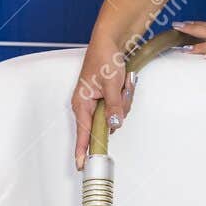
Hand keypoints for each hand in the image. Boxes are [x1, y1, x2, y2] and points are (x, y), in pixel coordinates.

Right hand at [72, 32, 134, 168]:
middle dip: (118, 110)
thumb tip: (114, 125)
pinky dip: (124, 97)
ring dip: (123, 101)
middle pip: (105, 124)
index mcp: (81, 103)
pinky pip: (118, 107)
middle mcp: (86, 105)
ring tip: (121, 83)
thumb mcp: (112, 84)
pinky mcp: (105, 97)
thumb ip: (114, 107)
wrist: (110, 40)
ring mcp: (96, 101)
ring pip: (115, 115)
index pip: (82, 133)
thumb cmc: (104, 57)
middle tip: (120, 91)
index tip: (81, 165)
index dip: (83, 150)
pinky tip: (123, 84)